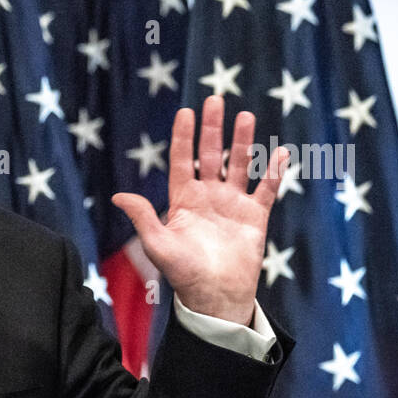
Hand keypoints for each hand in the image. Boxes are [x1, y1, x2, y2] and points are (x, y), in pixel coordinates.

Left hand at [112, 95, 286, 325]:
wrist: (215, 297)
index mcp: (183, 201)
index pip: (182, 161)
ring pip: (239, 164)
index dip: (183, 137)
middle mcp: (208, 197)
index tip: (185, 112)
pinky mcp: (255, 217)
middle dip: (212, 129)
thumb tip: (118, 195)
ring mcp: (232, 204)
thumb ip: (143, 216)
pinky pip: (266, 189)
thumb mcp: (157, 244)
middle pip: (210, 155)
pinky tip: (278, 151)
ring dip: (242, 141)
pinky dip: (273, 171)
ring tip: (245, 116)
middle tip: (215, 100)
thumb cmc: (182, 274)